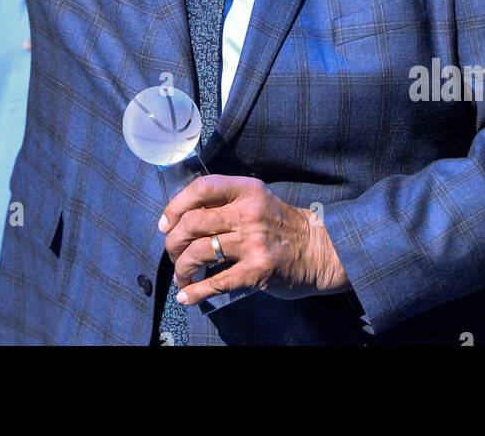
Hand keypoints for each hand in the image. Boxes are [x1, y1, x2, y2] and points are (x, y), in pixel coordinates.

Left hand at [160, 175, 349, 306]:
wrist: (319, 251)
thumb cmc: (282, 225)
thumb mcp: (257, 201)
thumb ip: (226, 203)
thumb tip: (182, 217)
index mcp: (246, 190)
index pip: (202, 188)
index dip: (176, 205)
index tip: (165, 223)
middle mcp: (248, 213)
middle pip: (193, 222)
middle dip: (173, 242)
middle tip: (172, 254)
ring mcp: (253, 242)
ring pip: (199, 252)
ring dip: (182, 268)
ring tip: (182, 277)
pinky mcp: (258, 271)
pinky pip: (216, 282)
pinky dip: (196, 292)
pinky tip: (187, 297)